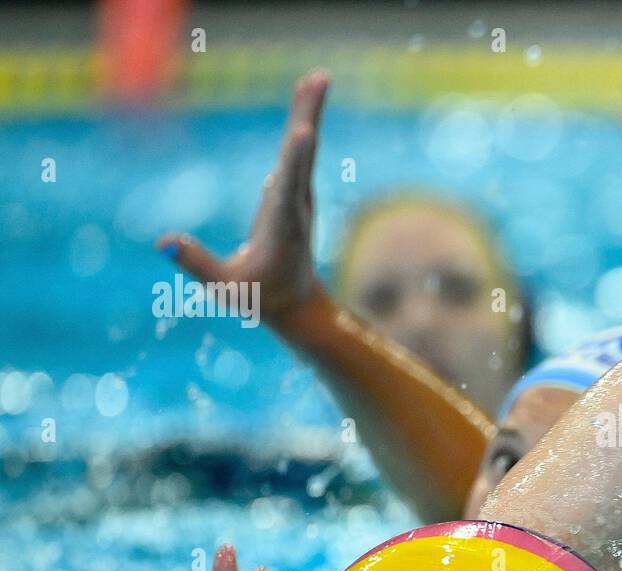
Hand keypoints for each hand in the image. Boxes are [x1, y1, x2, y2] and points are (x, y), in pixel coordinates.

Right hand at [155, 70, 329, 324]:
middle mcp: (295, 204)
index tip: (305, 133)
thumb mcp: (227, 291)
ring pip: (302, 147)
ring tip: (317, 77)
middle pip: (301, 155)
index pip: (288, 190)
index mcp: (282, 226)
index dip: (295, 161)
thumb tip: (162, 243)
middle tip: (320, 80)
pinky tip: (306, 99)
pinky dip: (302, 121)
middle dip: (308, 117)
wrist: (297, 303)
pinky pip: (298, 150)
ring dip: (307, 110)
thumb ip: (197, 265)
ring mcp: (296, 195)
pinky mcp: (292, 190)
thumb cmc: (261, 298)